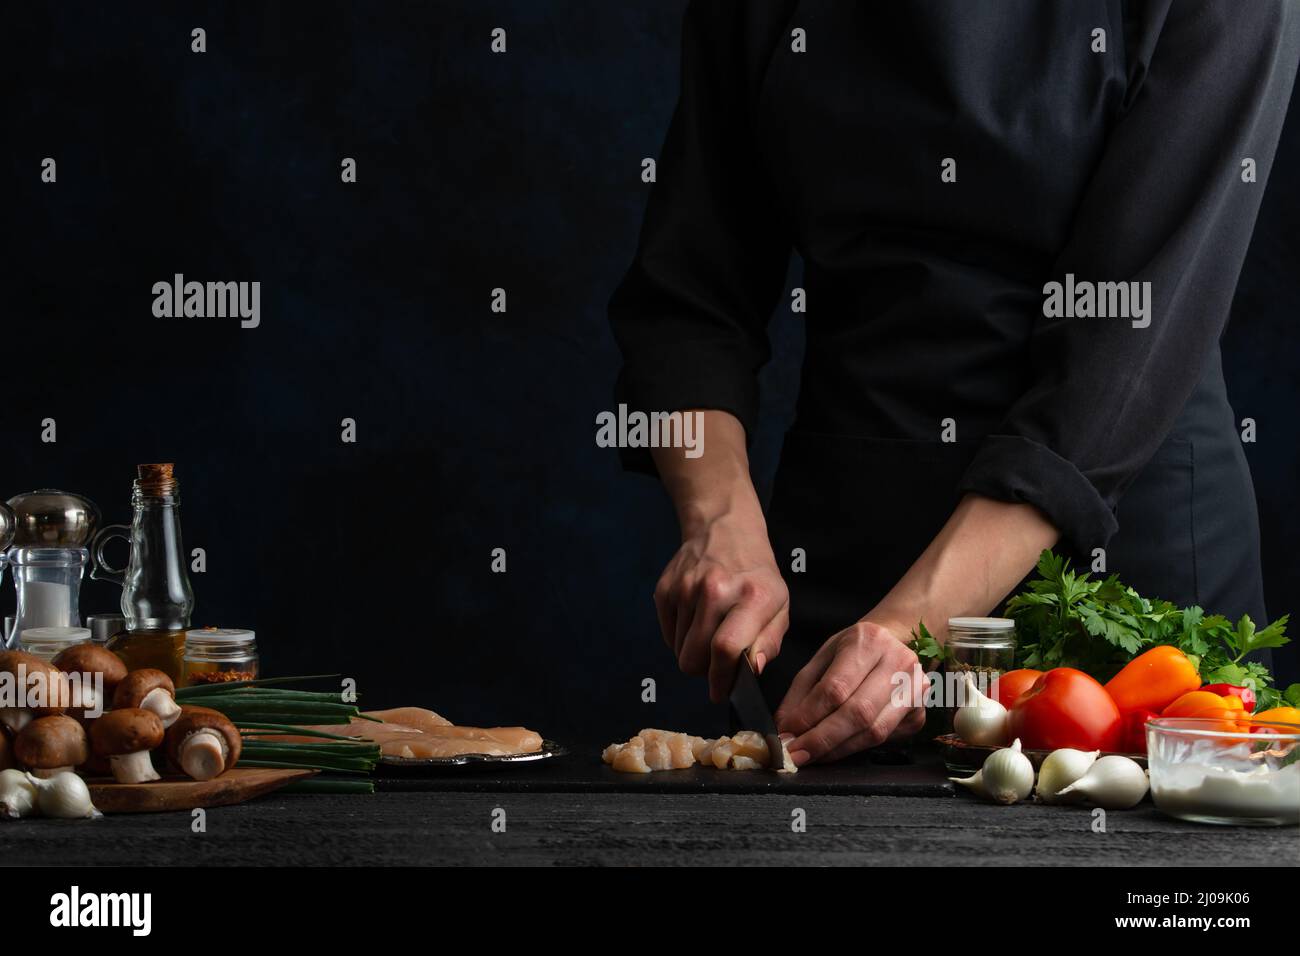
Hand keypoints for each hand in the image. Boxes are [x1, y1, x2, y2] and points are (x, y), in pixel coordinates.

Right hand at [653, 504, 788, 702]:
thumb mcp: (779, 606)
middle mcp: (715, 589)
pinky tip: (696, 620)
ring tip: (709, 634)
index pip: (726, 648)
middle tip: (715, 665)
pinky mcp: (665, 588)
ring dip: (693, 652)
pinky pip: (668, 634)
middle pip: (694, 656)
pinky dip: (680, 638)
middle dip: (704, 671)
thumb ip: (768, 642)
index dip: (721, 679)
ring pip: (679, 650)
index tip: (720, 692)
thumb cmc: (757, 576)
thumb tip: (751, 670)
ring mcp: (686, 587)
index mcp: (752, 596)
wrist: (725, 531)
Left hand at [775, 620, 925, 764]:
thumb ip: (801, 692)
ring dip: (838, 750)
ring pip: (874, 731)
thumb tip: (785, 727)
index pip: (836, 687)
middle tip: (796, 754)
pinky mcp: (919, 714)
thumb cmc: (854, 650)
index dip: (809, 716)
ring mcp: (916, 690)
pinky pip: (885, 739)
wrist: (895, 643)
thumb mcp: (822, 658)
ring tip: (812, 755)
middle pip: (858, 713)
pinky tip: (836, 749)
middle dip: (822, 739)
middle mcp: (899, 663)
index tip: (788, 735)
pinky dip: (856, 748)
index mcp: (870, 641)